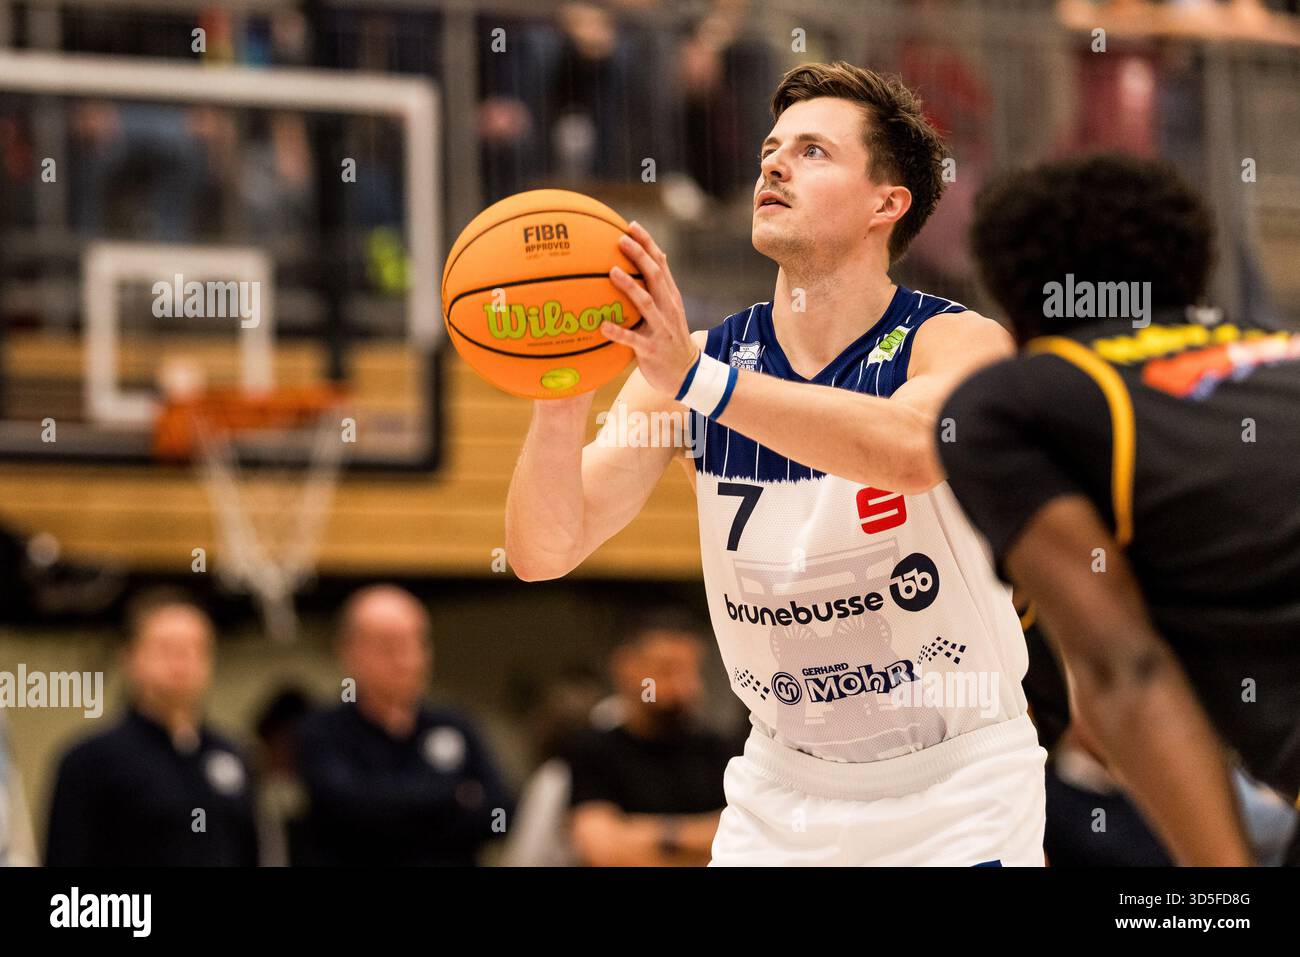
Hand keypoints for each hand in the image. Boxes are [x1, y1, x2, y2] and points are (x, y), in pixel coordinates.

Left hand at [603, 221, 700, 396]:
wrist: (687, 374)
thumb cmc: (671, 340)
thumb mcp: (670, 311)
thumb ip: (660, 289)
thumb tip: (649, 262)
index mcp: (670, 297)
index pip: (660, 263)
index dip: (647, 243)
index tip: (631, 225)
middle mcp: (667, 308)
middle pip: (654, 276)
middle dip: (639, 255)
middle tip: (619, 239)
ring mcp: (660, 328)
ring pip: (645, 303)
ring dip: (628, 287)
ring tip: (611, 272)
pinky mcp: (651, 349)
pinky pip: (632, 339)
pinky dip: (618, 332)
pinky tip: (602, 326)